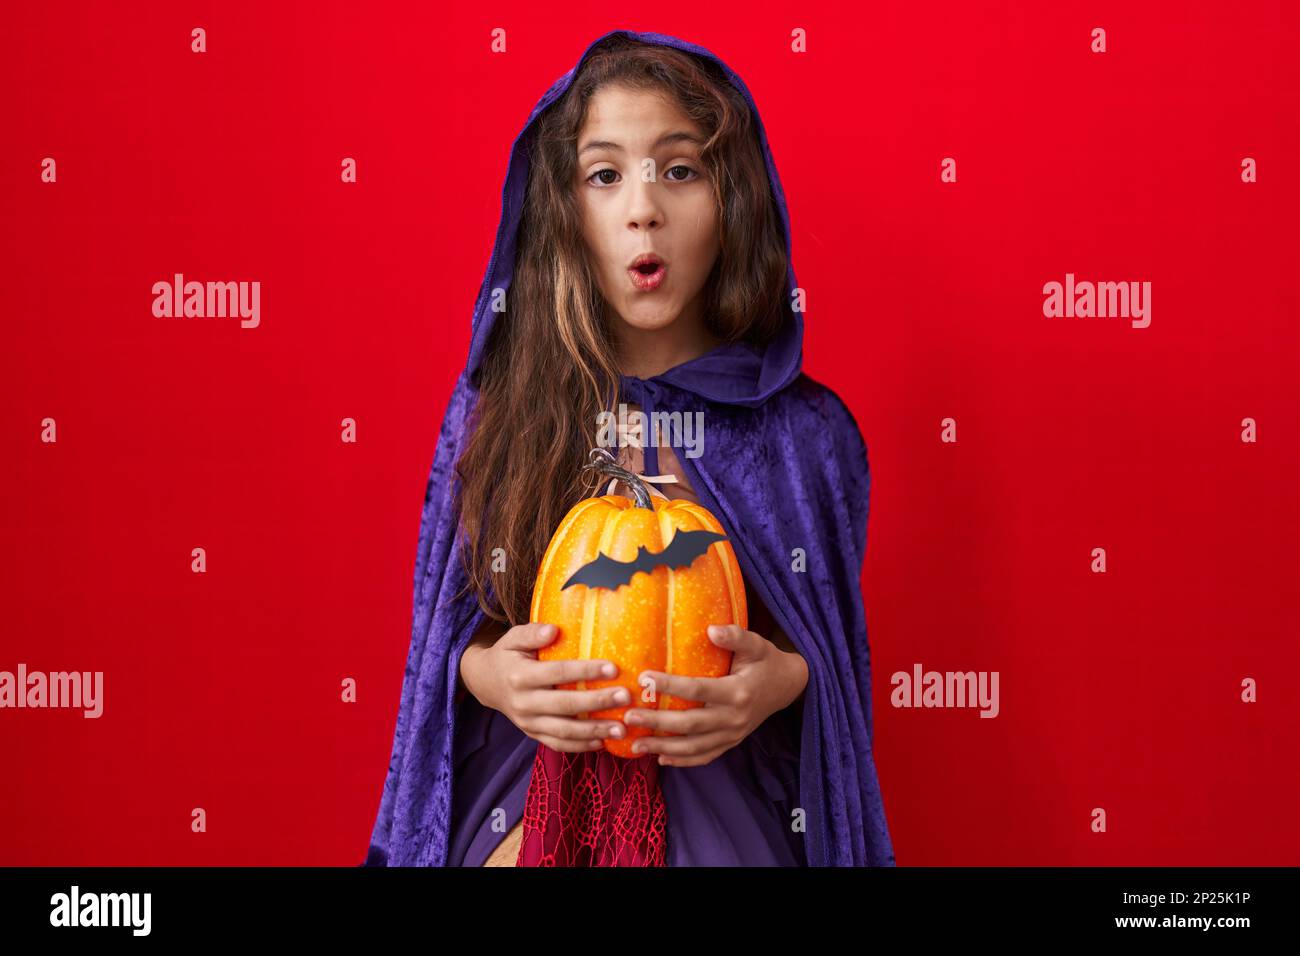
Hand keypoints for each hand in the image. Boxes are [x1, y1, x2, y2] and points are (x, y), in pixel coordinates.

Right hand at [461, 622, 630, 753]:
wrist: (485, 683)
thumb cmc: (507, 655)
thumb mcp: (513, 638)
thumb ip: (532, 633)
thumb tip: (553, 630)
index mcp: (520, 676)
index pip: (557, 673)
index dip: (585, 671)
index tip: (613, 668)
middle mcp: (524, 703)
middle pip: (565, 705)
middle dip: (597, 702)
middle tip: (625, 697)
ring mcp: (528, 723)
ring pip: (564, 731)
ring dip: (595, 730)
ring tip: (622, 728)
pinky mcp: (533, 734)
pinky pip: (558, 744)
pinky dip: (581, 746)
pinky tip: (604, 741)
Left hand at [622, 624, 808, 766]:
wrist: (788, 687)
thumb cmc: (766, 661)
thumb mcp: (756, 644)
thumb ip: (735, 635)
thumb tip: (711, 629)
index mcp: (737, 692)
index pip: (697, 690)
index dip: (669, 685)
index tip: (643, 678)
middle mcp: (734, 718)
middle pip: (690, 724)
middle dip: (657, 722)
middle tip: (629, 716)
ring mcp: (733, 734)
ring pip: (694, 747)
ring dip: (663, 747)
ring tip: (635, 744)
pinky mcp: (732, 742)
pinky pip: (705, 756)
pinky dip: (682, 760)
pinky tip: (660, 758)